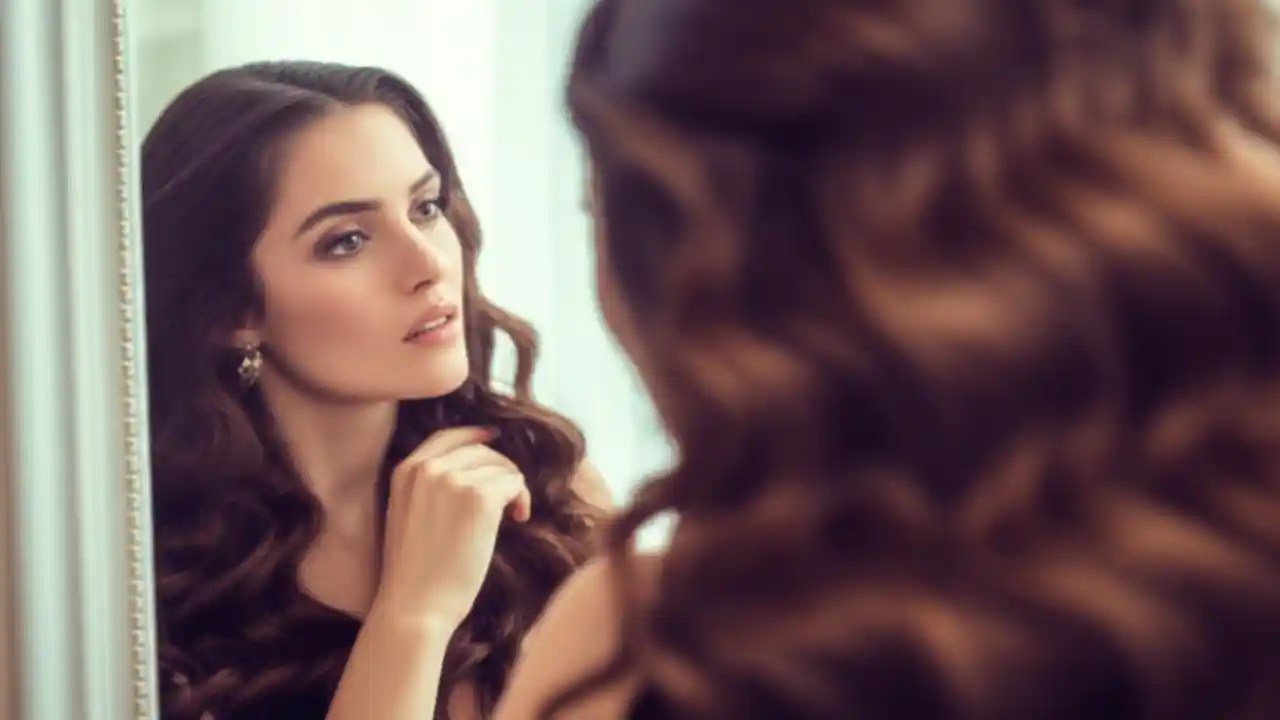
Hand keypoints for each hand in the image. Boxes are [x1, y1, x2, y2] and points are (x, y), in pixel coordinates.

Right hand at [371, 426, 530, 630]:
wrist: (415, 606)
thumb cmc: (416, 575)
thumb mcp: (408, 516)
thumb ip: (429, 488)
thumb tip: (473, 471)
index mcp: (404, 471)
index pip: (447, 437)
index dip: (475, 435)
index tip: (493, 439)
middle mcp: (427, 468)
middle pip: (480, 449)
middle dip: (499, 470)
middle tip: (508, 501)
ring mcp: (453, 480)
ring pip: (501, 466)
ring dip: (512, 488)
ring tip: (513, 515)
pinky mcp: (480, 496)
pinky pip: (515, 483)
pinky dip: (522, 499)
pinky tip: (519, 519)